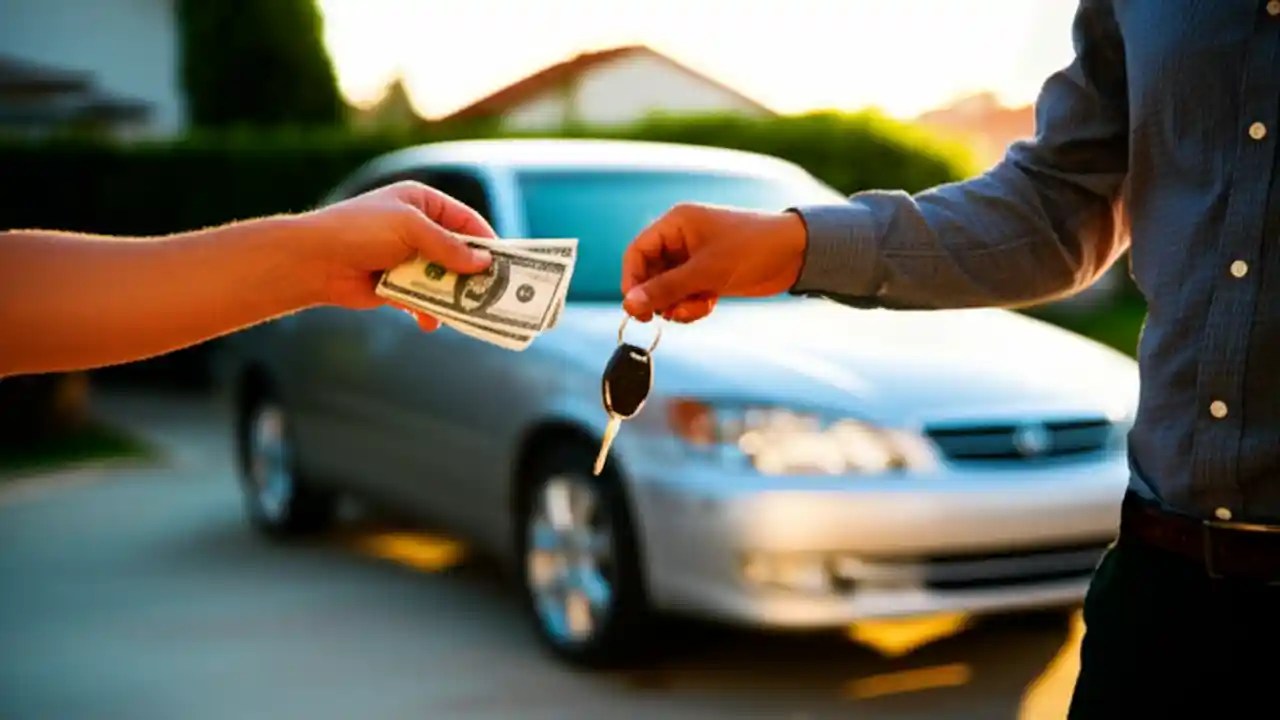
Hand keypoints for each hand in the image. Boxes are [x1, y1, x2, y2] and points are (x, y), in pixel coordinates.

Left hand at [302, 180, 496, 330]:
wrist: (314, 261)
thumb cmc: (359, 230)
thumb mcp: (410, 229)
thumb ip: (448, 246)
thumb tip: (483, 263)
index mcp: (422, 202)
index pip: (466, 219)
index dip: (487, 240)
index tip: (507, 262)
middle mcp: (417, 229)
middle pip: (458, 252)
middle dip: (473, 273)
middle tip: (495, 292)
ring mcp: (407, 258)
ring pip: (443, 279)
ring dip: (453, 296)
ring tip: (468, 312)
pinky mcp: (396, 285)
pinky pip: (424, 298)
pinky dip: (429, 310)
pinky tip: (431, 321)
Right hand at [621, 203, 807, 322]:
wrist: (796, 254)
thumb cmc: (752, 249)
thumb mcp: (705, 272)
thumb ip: (665, 289)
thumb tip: (630, 305)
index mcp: (676, 224)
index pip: (637, 252)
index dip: (632, 280)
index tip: (636, 308)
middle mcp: (681, 239)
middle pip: (650, 273)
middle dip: (658, 296)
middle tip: (665, 316)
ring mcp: (695, 258)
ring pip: (668, 288)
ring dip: (676, 304)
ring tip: (695, 308)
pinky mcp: (709, 274)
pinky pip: (686, 294)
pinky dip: (691, 305)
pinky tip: (707, 306)